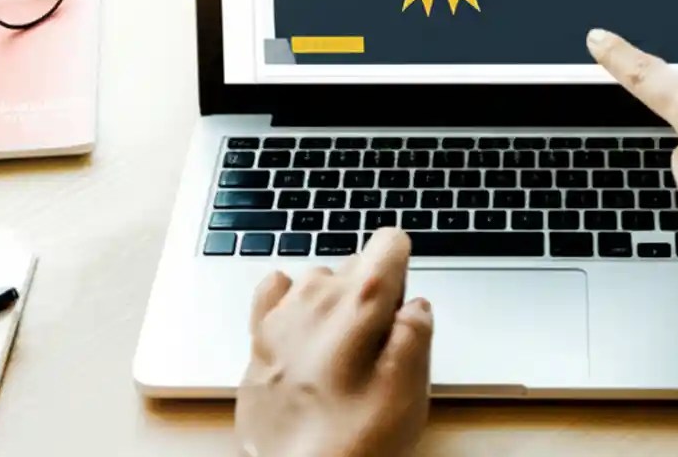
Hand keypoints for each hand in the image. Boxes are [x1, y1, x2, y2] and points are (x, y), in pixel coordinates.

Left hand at [235, 229, 432, 456]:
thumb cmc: (355, 439)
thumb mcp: (411, 388)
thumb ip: (417, 331)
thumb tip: (416, 304)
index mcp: (361, 300)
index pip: (388, 240)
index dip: (403, 266)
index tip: (403, 304)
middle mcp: (317, 295)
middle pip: (357, 264)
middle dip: (374, 292)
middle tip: (379, 347)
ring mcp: (282, 314)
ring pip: (321, 280)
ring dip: (337, 302)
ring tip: (345, 353)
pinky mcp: (259, 337)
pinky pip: (276, 291)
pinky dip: (294, 300)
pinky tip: (306, 330)